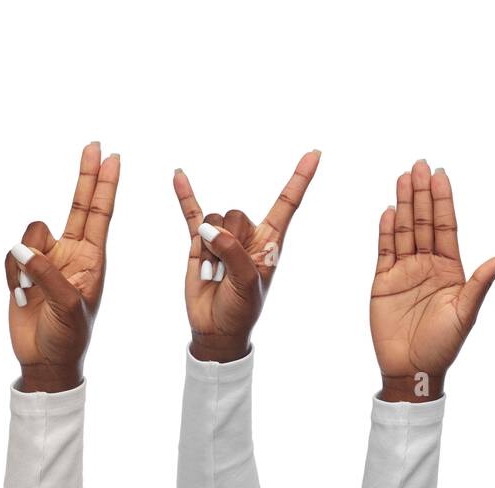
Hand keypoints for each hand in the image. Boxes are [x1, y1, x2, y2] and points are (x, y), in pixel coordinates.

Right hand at [6, 142, 119, 392]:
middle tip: (95, 146)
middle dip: (86, 177)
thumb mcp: (69, 307)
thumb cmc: (69, 336)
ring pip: (32, 234)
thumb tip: (24, 247)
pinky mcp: (23, 269)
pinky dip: (14, 274)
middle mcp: (72, 253)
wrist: (44, 360)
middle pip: (77, 206)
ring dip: (30, 262)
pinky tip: (23, 295)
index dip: (105, 185)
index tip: (112, 158)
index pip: (100, 214)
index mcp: (94, 259)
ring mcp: (47, 260)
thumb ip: (49, 275)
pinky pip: (12, 255)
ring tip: (37, 292)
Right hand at [173, 150, 320, 361]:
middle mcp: (248, 234)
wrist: (216, 328)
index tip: (316, 153)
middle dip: (227, 241)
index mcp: (271, 241)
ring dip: (208, 248)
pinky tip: (178, 174)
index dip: (300, 179)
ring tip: (214, 272)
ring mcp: (222, 236)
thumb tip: (208, 229)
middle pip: (236, 214)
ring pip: (212, 220)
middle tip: (228, 272)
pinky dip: (185, 194)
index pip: (287, 203)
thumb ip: (233, 253)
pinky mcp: (198, 242)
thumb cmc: (242, 309)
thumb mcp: (248, 283)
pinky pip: (191, 213)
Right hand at [370, 160, 494, 401]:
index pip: (447, 227)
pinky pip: (384, 250)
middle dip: (422, 193)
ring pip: (404, 230)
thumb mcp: (466, 313)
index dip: (444, 200)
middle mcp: (428, 265)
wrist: (412, 370)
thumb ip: (481, 283)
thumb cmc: (444, 346)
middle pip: (425, 222)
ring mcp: (404, 271)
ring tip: (403, 177)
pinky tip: (388, 210)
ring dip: (404, 203)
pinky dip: (386, 230)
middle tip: (419, 164)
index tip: (441, 174)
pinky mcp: (382, 282)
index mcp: (451, 269)